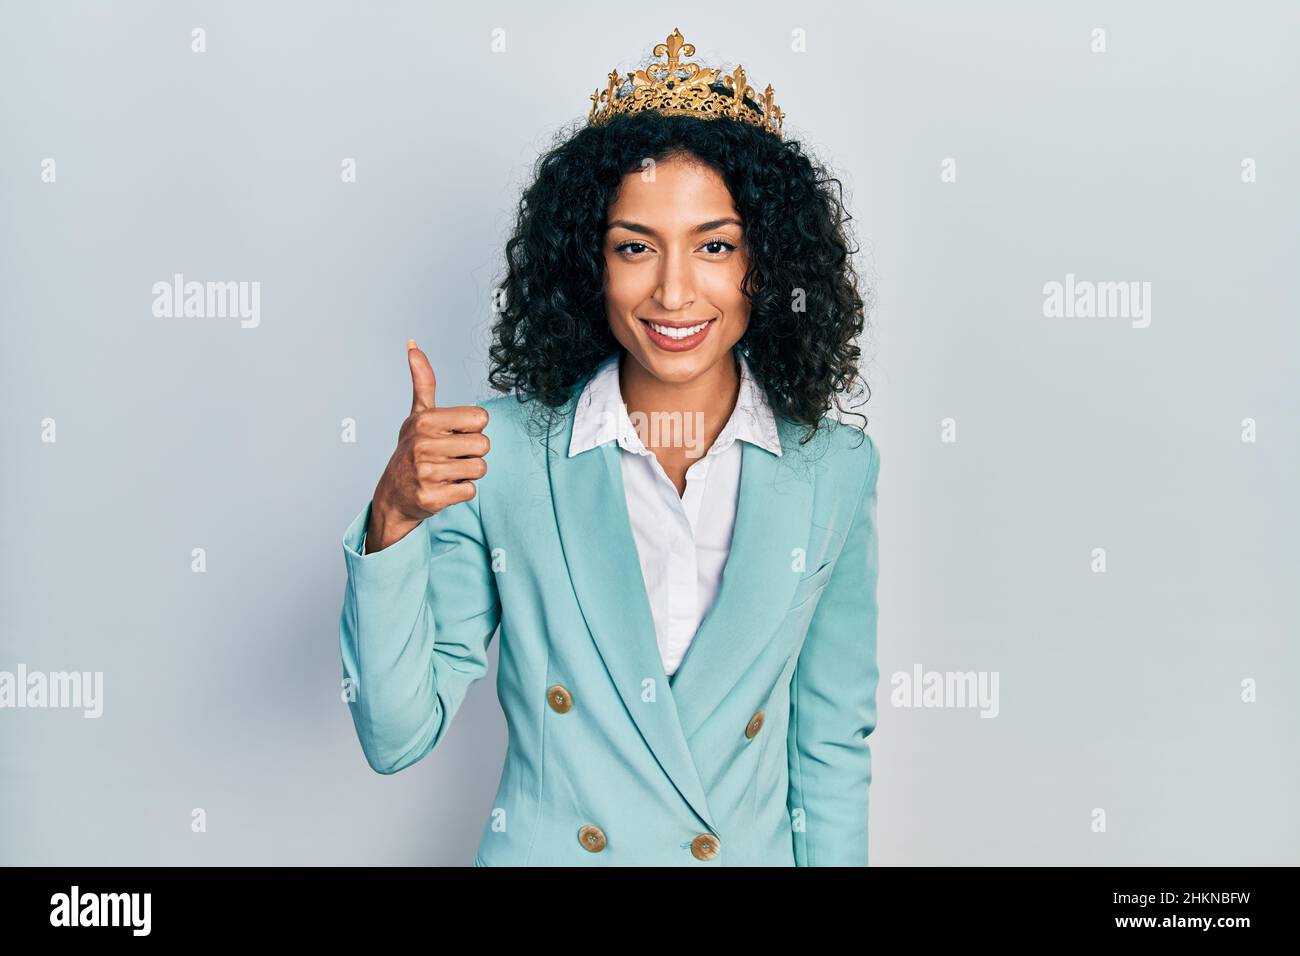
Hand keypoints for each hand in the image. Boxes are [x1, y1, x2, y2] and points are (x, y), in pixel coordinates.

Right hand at [365, 339, 489, 552]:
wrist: (393, 494)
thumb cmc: (412, 450)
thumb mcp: (417, 414)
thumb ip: (422, 381)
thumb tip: (413, 344)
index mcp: (425, 420)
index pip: (481, 419)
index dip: (472, 428)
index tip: (453, 434)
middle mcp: (423, 445)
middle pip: (484, 445)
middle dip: (473, 453)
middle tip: (451, 456)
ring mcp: (425, 472)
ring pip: (479, 469)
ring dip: (468, 473)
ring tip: (446, 472)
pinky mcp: (431, 498)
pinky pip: (470, 491)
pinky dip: (461, 491)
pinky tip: (443, 487)